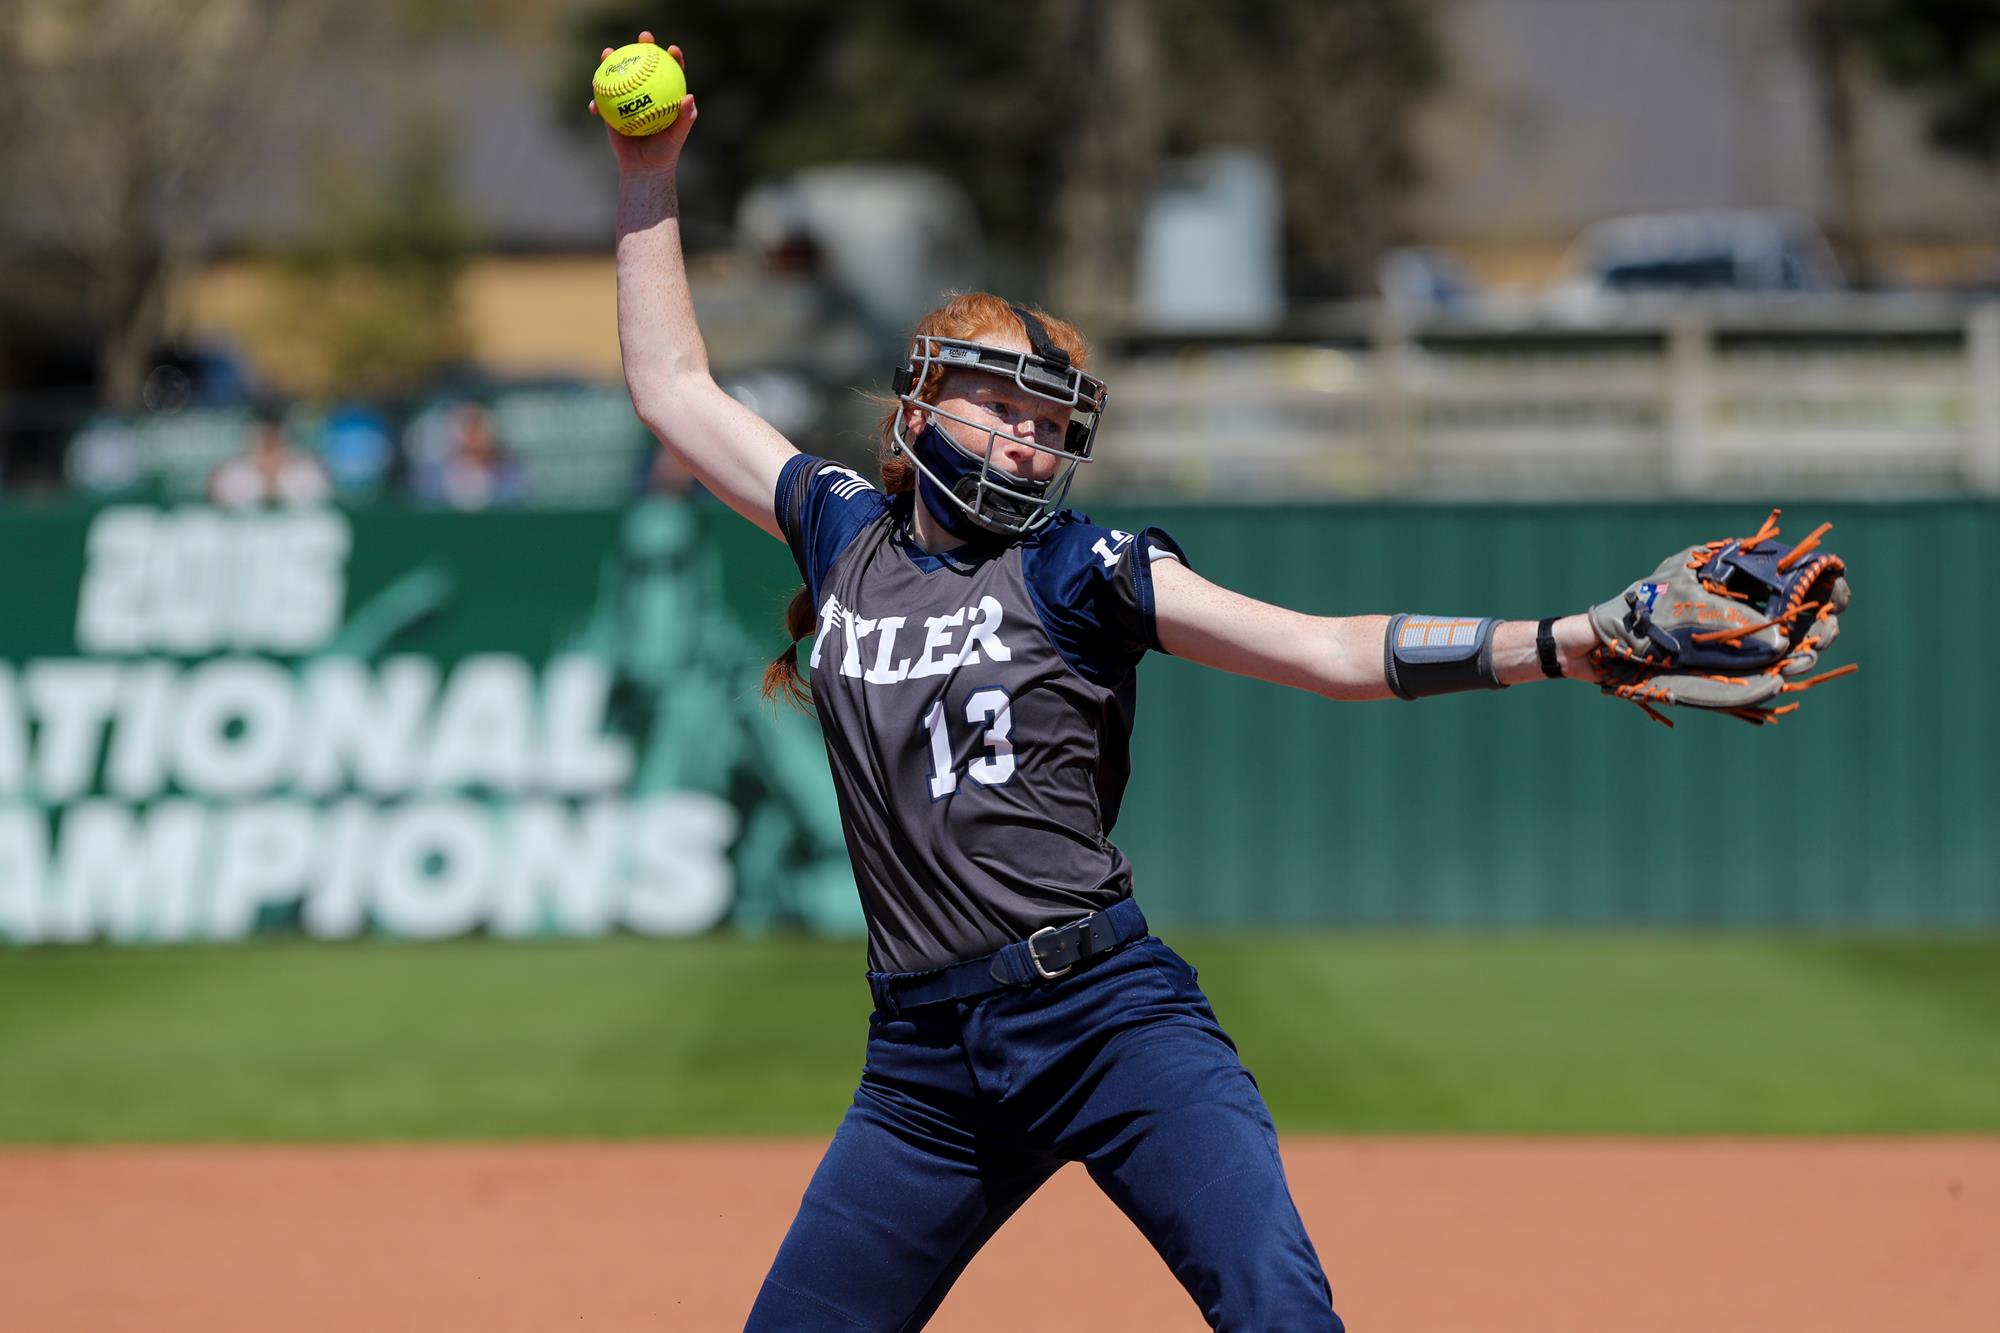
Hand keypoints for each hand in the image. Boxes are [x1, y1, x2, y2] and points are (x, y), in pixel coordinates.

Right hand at [588, 34, 695, 175]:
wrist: (644, 168)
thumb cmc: (664, 153)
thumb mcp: (676, 136)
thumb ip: (685, 118)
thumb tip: (690, 96)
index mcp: (664, 96)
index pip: (670, 72)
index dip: (672, 57)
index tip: (671, 49)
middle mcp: (646, 94)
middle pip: (643, 65)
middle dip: (642, 47)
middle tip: (643, 38)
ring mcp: (627, 99)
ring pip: (619, 75)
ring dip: (611, 61)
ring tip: (607, 53)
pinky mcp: (612, 109)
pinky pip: (602, 99)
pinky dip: (597, 97)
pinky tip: (594, 97)